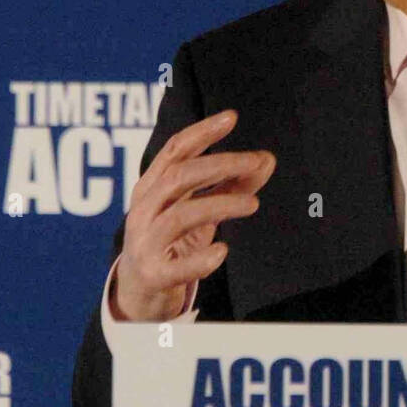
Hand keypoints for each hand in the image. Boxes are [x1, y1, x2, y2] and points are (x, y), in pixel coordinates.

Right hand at [113, 109, 274, 321]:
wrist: (139, 289)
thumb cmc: (173, 240)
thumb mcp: (199, 208)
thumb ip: (230, 184)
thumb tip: (267, 159)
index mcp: (152, 186)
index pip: (175, 150)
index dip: (202, 131)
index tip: (232, 117)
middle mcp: (144, 209)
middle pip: (179, 177)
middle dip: (220, 164)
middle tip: (256, 161)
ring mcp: (145, 242)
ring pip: (180, 216)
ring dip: (220, 204)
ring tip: (253, 204)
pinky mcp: (153, 275)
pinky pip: (176, 267)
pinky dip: (200, 260)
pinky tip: (222, 251)